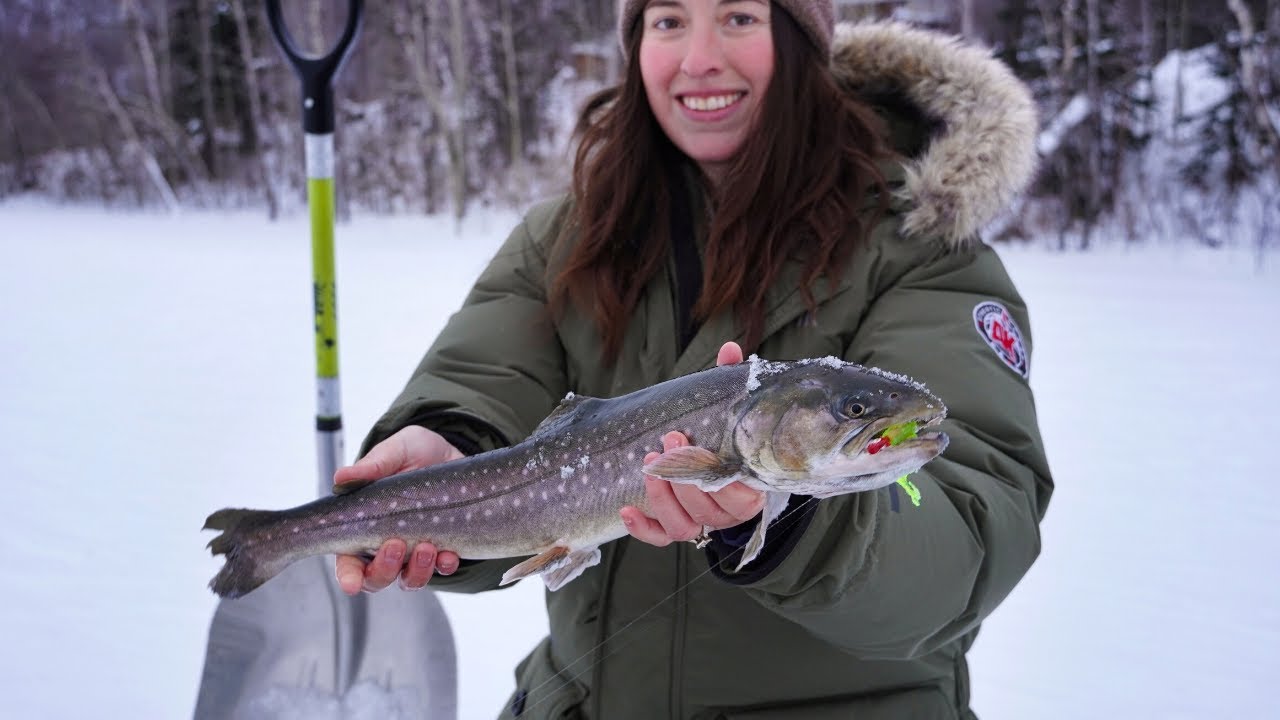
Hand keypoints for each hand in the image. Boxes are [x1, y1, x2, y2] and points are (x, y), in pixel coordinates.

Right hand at [332, 426, 463, 594]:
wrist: (452, 452)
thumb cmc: (414, 453)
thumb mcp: (395, 452)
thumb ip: (371, 465)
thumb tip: (341, 477)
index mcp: (364, 526)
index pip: (347, 561)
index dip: (348, 576)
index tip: (351, 584)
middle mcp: (385, 545)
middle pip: (376, 578)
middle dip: (384, 570)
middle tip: (395, 544)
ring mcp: (414, 551)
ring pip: (409, 580)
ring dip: (416, 570)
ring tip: (427, 546)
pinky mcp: (443, 548)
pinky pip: (443, 569)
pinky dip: (445, 565)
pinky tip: (449, 553)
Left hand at [619, 342, 765, 546]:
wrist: (718, 467)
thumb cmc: (725, 435)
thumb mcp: (731, 411)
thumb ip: (732, 384)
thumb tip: (730, 350)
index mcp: (749, 488)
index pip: (740, 494)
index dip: (716, 473)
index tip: (693, 440)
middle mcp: (727, 512)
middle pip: (708, 510)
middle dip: (683, 477)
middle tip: (668, 440)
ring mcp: (701, 523)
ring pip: (685, 527)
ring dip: (663, 499)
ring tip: (648, 464)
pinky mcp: (675, 529)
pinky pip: (661, 538)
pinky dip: (643, 528)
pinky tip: (627, 509)